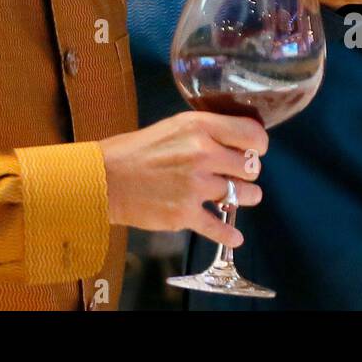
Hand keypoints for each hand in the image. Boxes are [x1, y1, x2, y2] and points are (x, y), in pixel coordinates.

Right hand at [98, 111, 268, 247]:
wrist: (104, 179)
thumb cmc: (135, 150)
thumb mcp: (173, 127)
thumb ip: (205, 132)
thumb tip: (235, 144)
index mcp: (199, 126)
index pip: (252, 134)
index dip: (258, 144)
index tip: (254, 150)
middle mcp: (202, 154)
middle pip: (251, 167)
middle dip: (247, 172)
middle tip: (238, 174)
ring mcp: (195, 186)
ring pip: (245, 195)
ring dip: (245, 198)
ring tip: (237, 197)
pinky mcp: (185, 214)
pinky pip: (221, 227)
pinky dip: (230, 233)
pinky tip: (234, 235)